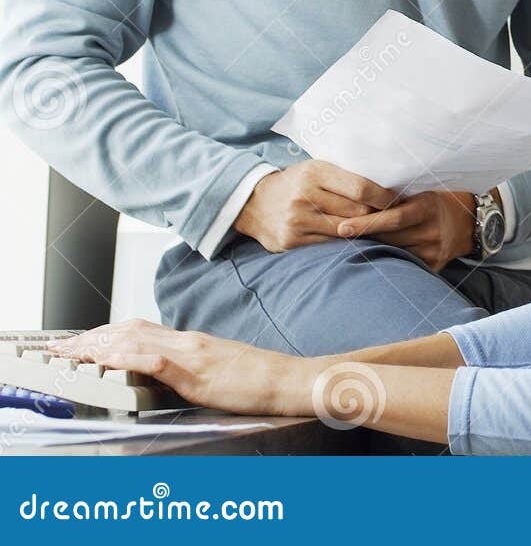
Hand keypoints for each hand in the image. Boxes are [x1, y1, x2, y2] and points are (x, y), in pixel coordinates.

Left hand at [47, 319, 306, 415]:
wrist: (289, 379)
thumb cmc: (260, 379)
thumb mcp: (218, 366)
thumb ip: (190, 365)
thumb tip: (163, 372)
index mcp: (192, 341)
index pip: (139, 330)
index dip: (105, 333)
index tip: (80, 341)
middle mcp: (188, 342)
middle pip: (129, 331)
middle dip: (91, 338)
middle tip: (62, 346)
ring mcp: (194, 355)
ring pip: (137, 341)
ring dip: (99, 346)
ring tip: (73, 352)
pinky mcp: (200, 374)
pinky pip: (159, 362)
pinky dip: (130, 359)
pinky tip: (111, 361)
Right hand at [234, 159, 398, 252]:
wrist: (253, 202)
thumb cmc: (296, 182)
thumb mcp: (317, 168)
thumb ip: (345, 175)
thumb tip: (387, 182)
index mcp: (315, 173)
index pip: (361, 188)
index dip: (383, 196)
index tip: (397, 199)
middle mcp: (305, 197)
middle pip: (356, 212)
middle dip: (377, 214)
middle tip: (392, 214)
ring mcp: (297, 221)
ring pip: (346, 231)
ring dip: (363, 230)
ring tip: (376, 226)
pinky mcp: (292, 241)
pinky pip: (330, 244)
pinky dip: (344, 240)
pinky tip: (353, 236)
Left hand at [337, 190, 476, 270]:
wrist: (469, 222)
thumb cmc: (435, 202)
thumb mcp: (421, 192)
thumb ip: (395, 197)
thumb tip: (356, 196)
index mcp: (427, 206)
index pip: (394, 217)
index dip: (367, 223)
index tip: (341, 227)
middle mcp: (431, 230)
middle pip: (389, 238)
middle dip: (362, 238)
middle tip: (334, 238)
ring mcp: (433, 251)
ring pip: (393, 252)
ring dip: (371, 250)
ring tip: (348, 247)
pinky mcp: (434, 266)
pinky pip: (404, 265)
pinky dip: (387, 260)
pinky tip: (372, 259)